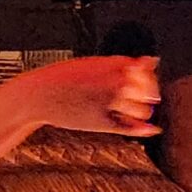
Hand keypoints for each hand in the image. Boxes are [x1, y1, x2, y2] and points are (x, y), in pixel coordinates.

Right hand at [22, 56, 158, 136]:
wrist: (37, 95)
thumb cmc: (64, 79)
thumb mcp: (95, 64)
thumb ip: (124, 64)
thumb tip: (153, 61)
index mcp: (116, 65)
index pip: (147, 72)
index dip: (146, 80)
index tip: (140, 86)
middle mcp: (116, 81)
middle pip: (149, 92)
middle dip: (145, 97)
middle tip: (135, 101)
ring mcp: (109, 102)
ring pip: (143, 111)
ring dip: (139, 113)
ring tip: (128, 113)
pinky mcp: (101, 121)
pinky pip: (129, 127)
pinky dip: (142, 129)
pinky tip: (151, 130)